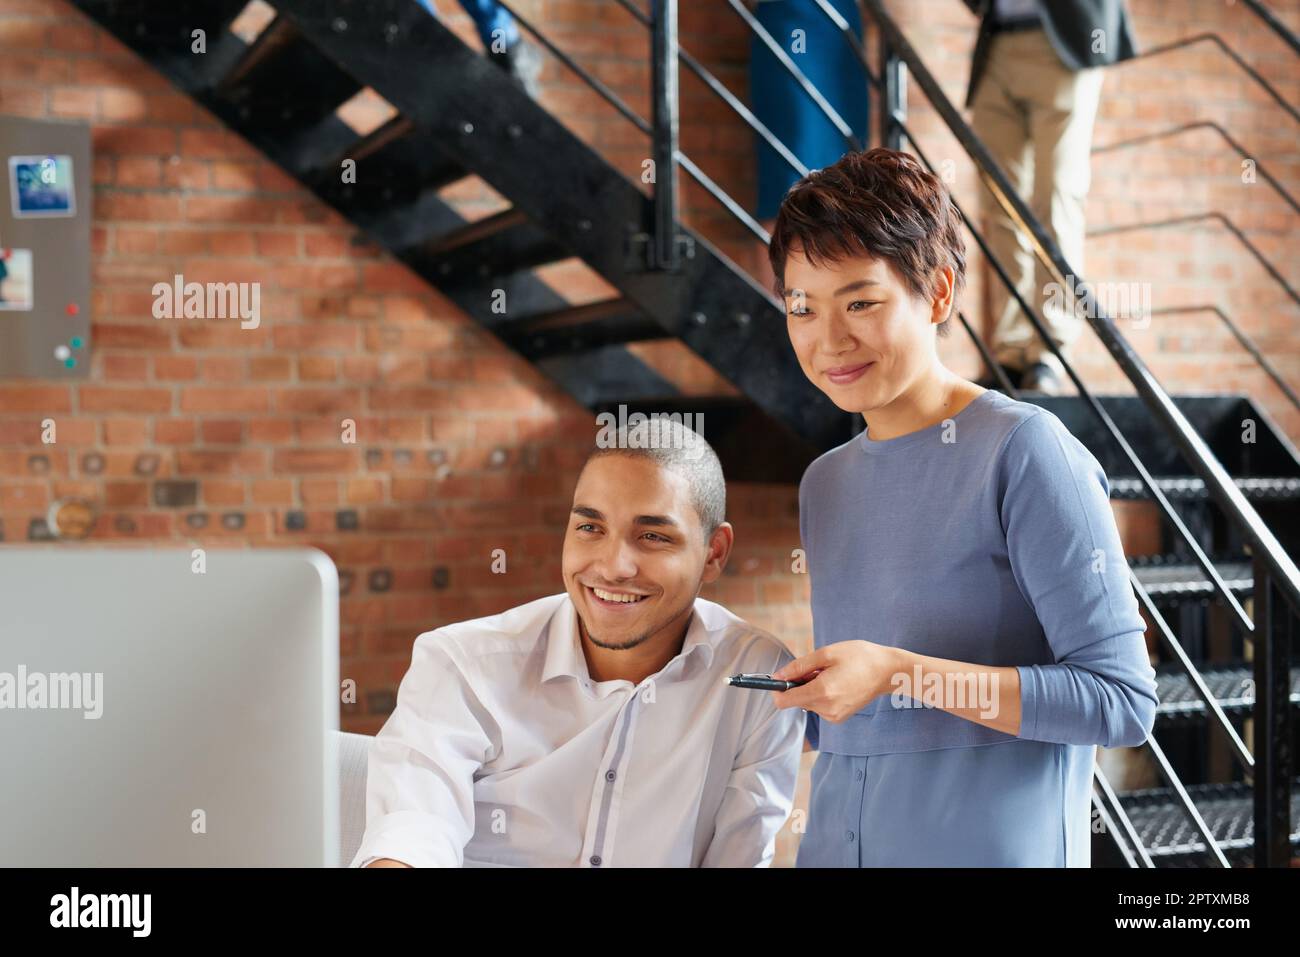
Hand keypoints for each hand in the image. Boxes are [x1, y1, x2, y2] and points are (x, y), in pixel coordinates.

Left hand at [771, 642, 905, 722]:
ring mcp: (834, 716)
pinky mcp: (838, 718)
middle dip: (799, 684)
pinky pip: (818, 706)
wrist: (888, 671)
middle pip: (795, 700)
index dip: (777, 689)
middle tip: (818, 669)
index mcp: (822, 692)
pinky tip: (837, 683)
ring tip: (832, 675)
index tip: (780, 677)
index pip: (784, 701)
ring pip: (807, 702)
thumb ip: (799, 666)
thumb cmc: (859, 657)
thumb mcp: (827, 654)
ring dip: (812, 688)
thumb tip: (778, 676)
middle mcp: (826, 709)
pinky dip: (821, 694)